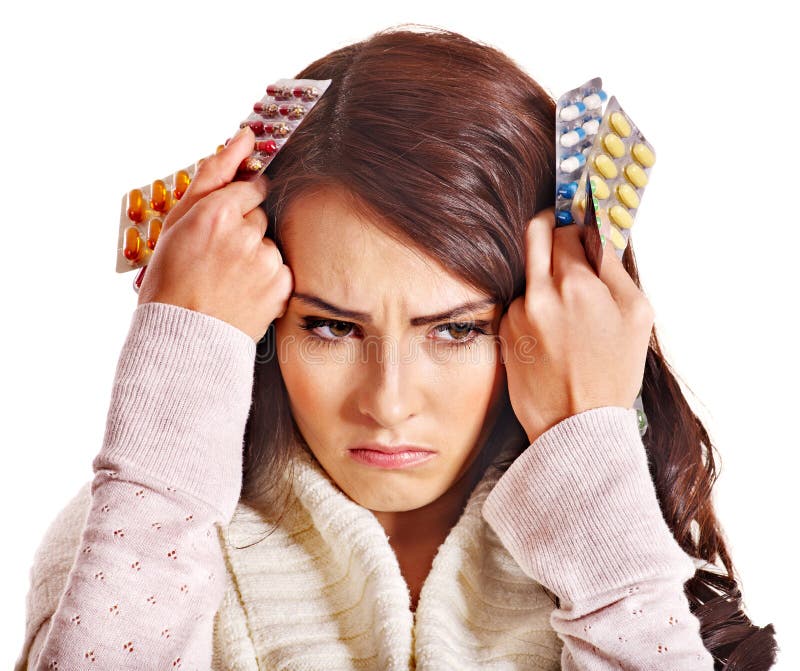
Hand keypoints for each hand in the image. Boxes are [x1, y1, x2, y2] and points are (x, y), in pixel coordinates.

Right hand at [136, 126, 292, 342]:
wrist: (183, 336)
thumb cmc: (172, 278)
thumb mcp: (179, 220)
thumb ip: (215, 173)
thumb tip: (244, 136)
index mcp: (216, 212)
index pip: (251, 187)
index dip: (237, 207)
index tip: (225, 224)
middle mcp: (246, 234)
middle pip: (261, 217)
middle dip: (244, 232)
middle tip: (217, 259)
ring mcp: (266, 261)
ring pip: (270, 244)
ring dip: (255, 256)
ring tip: (228, 280)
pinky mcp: (281, 286)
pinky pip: (281, 270)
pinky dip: (267, 279)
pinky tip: (243, 292)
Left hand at [498, 208, 653, 442]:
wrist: (576, 423)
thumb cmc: (613, 373)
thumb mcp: (637, 315)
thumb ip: (615, 268)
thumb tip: (598, 237)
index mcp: (576, 285)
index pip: (568, 230)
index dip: (578, 229)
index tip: (583, 232)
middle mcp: (540, 293)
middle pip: (535, 234)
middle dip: (550, 228)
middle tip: (562, 235)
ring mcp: (518, 311)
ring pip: (529, 272)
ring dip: (545, 278)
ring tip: (568, 313)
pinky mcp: (504, 331)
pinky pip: (520, 302)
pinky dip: (535, 307)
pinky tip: (553, 333)